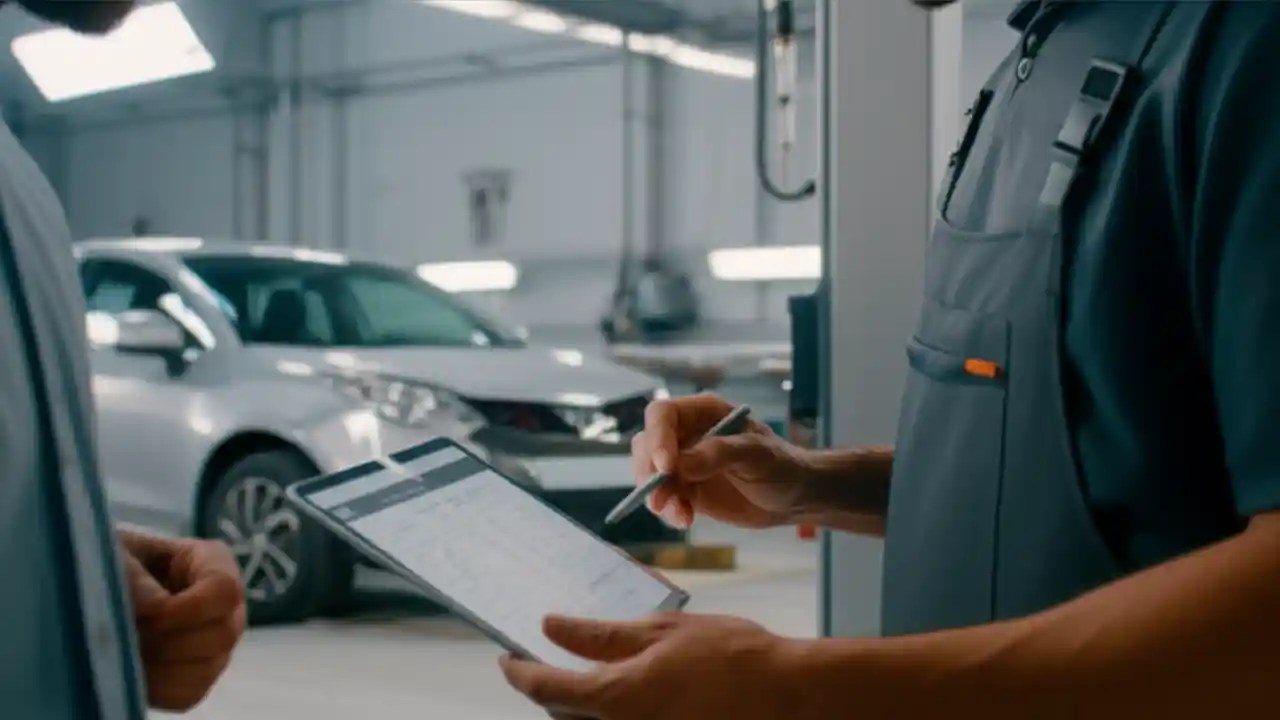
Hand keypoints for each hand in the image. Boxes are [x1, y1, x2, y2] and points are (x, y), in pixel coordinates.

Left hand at [120, 532, 245, 710]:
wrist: (92, 593)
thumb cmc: (109, 562)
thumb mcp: (114, 555)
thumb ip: (135, 576)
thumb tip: (157, 608)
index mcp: (214, 563)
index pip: (226, 590)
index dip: (190, 608)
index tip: (148, 615)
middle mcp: (225, 605)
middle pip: (222, 634)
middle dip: (169, 639)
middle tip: (129, 631)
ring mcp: (216, 645)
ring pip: (206, 669)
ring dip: (159, 666)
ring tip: (126, 647)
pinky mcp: (196, 678)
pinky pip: (188, 694)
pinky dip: (156, 688)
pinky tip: (132, 667)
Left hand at [500, 613, 797, 719]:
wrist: (790, 697)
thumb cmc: (732, 657)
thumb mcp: (663, 632)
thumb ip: (602, 635)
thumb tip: (552, 627)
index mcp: (616, 698)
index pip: (545, 690)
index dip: (520, 673)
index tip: (507, 658)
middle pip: (564, 716)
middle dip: (552, 690)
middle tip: (552, 659)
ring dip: (584, 704)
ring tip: (593, 673)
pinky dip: (616, 712)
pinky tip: (632, 691)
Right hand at [633, 394, 811, 528]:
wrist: (795, 497)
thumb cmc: (782, 465)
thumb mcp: (756, 455)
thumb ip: (718, 455)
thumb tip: (677, 466)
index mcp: (703, 413)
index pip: (662, 415)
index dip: (657, 438)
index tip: (665, 468)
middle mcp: (687, 434)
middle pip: (647, 445)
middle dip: (649, 473)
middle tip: (661, 499)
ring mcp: (684, 463)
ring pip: (650, 475)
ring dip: (658, 497)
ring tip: (682, 516)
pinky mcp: (687, 491)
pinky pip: (664, 499)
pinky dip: (669, 512)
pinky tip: (687, 521)